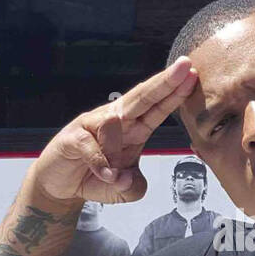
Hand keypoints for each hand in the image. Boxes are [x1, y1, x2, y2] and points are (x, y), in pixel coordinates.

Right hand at [32, 57, 198, 204]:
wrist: (61, 187)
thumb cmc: (96, 179)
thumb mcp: (125, 190)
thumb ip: (134, 187)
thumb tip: (126, 178)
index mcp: (133, 130)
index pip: (157, 108)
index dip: (174, 93)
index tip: (193, 76)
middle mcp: (115, 121)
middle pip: (142, 98)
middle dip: (164, 82)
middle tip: (185, 66)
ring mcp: (92, 126)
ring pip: (114, 122)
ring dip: (115, 149)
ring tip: (113, 173)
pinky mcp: (73, 137)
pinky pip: (91, 147)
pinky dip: (100, 164)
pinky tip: (105, 175)